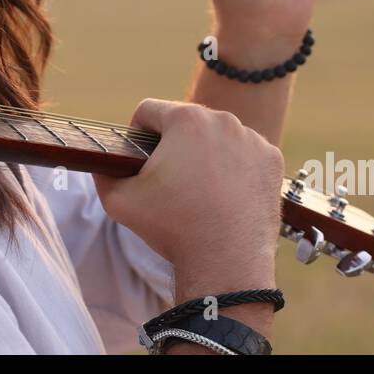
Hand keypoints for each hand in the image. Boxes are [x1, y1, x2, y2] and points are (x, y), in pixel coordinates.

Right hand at [92, 98, 282, 281]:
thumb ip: (103, 173)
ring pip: (218, 136)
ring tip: (200, 189)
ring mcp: (252, 139)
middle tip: (171, 179)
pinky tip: (226, 194)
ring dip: (206, 153)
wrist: (226, 263)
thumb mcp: (119, 201)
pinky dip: (235, 167)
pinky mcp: (272, 160)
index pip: (148, 110)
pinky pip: (245, 153)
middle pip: (186, 121)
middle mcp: (223, 120)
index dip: (137, 133)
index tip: (141, 157)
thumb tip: (101, 163)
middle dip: (174, 144)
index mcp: (185, 120)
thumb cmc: (173, 228)